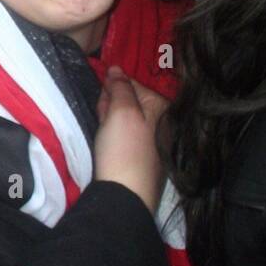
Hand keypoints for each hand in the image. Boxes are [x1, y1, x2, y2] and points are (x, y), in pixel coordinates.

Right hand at [94, 66, 167, 213]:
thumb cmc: (124, 150)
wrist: (125, 196)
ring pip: (125, 121)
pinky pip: (126, 139)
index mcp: (163, 107)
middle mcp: (163, 122)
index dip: (111, 91)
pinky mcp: (144, 159)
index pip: (131, 84)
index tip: (102, 104)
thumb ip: (120, 87)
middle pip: (128, 103)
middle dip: (110, 108)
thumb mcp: (121, 111)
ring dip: (109, 124)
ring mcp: (155, 142)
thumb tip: (116, 69)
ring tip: (105, 138)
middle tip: (105, 124)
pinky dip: (114, 140)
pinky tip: (109, 149)